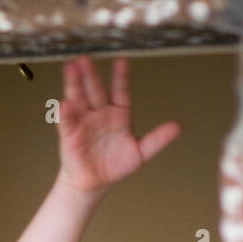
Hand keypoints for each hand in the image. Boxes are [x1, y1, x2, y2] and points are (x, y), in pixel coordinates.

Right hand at [56, 55, 181, 193]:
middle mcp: (100, 112)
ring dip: (74, 83)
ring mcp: (84, 121)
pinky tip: (64, 104)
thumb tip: (177, 127)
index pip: (121, 91)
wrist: (95, 183)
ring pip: (78, 98)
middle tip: (86, 58)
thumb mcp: (140, 153)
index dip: (121, 77)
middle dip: (91, 75)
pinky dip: (65, 113)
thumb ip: (157, 140)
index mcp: (119, 113)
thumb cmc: (115, 165)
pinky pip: (67, 121)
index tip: (122, 61)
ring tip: (70, 67)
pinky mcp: (70, 133)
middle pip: (95, 89)